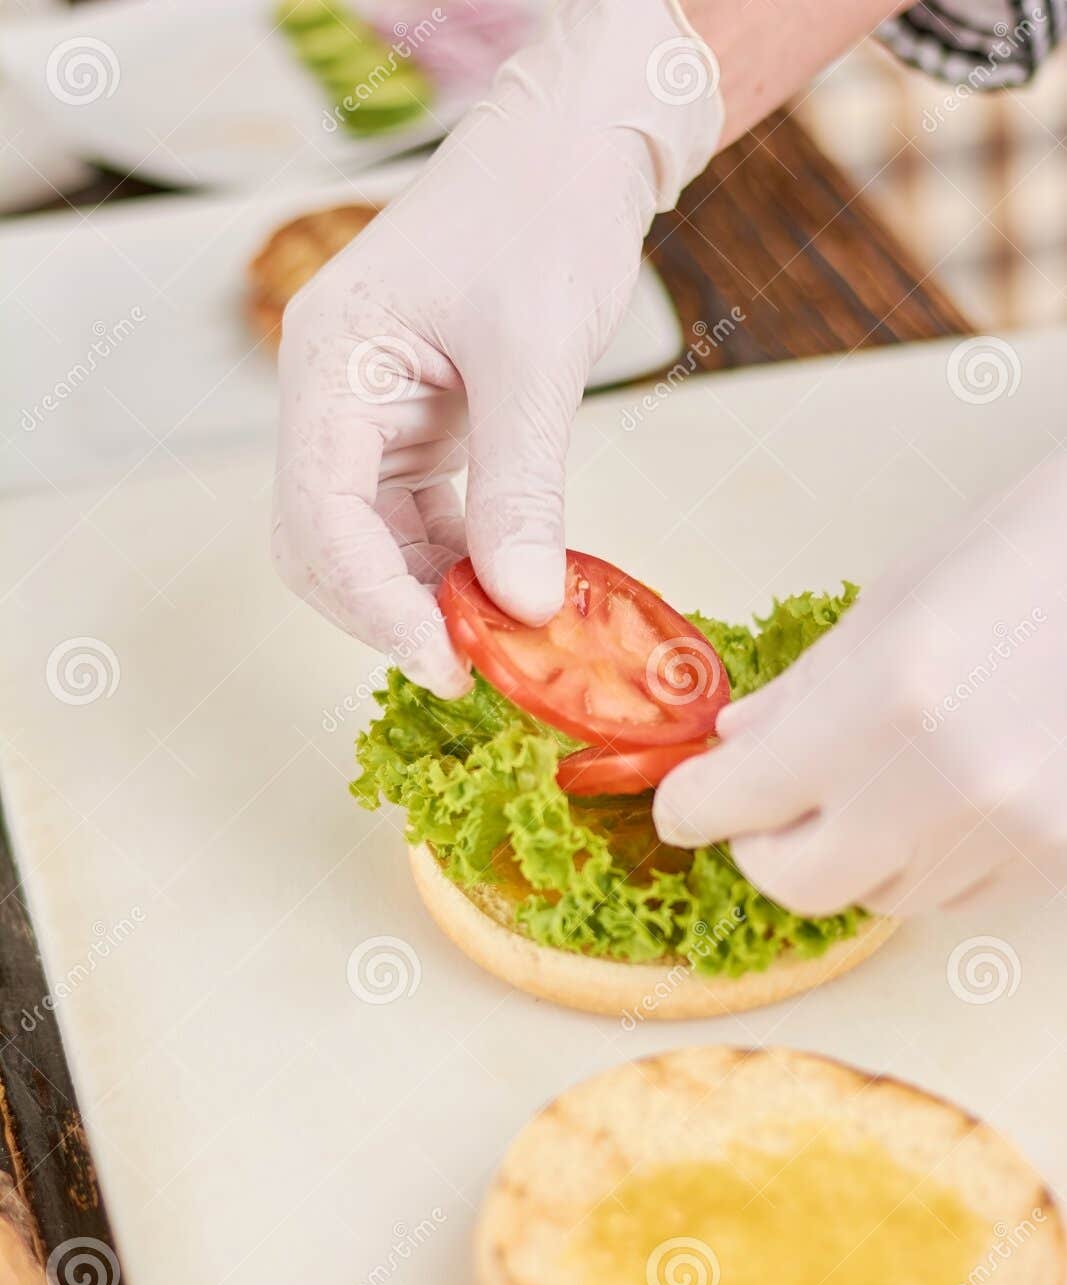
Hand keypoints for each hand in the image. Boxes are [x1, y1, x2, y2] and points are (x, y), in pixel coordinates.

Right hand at [273, 0, 721, 696]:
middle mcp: (331, 400)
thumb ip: (521, 485)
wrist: (570, 149)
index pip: (318, 517)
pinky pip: (414, 526)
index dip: (376, 605)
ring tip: (503, 638)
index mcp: (329, 364)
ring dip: (428, 599)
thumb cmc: (543, 212)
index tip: (448, 664)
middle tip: (475, 667)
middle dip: (392, 613)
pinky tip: (509, 588)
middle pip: (323, 546)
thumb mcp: (535, 354)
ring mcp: (366, 420)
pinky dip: (456, 567)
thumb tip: (521, 606)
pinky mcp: (412, 434)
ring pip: (368, 547)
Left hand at [654, 457, 1066, 914]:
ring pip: (879, 897)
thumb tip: (735, 747)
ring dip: (851, 853)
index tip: (683, 803)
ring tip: (874, 781)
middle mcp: (946, 788)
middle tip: (762, 807)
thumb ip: (804, 690)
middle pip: (798, 884)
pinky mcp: (1058, 858)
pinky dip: (925, 858)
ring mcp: (1014, 834)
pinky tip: (943, 793)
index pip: (739, 801)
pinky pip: (955, 893)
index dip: (692, 806)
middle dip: (762, 848)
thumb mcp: (897, 600)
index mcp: (886, 702)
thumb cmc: (1032, 552)